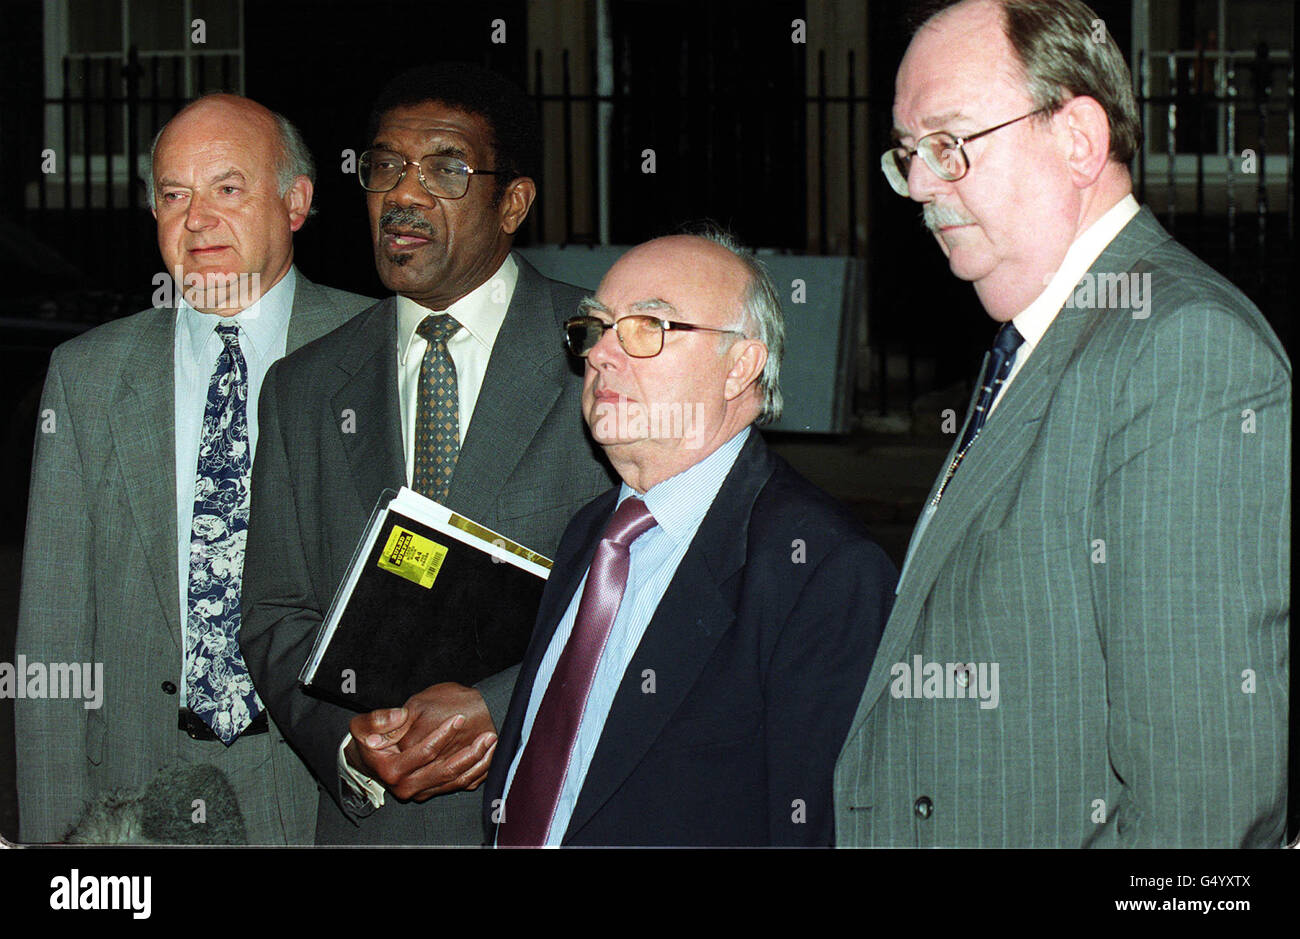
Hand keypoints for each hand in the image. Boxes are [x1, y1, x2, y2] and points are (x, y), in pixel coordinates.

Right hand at [345, 683, 496, 800]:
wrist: (368, 761)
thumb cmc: (367, 740)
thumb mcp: (362, 726)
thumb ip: (379, 720)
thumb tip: (400, 716)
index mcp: (392, 770)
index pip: (424, 752)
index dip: (443, 734)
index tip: (459, 718)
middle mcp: (406, 787)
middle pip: (445, 770)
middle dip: (470, 752)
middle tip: (488, 735)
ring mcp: (420, 792)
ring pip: (455, 781)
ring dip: (478, 763)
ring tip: (492, 743)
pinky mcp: (431, 793)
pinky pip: (458, 786)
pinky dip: (476, 772)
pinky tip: (488, 756)